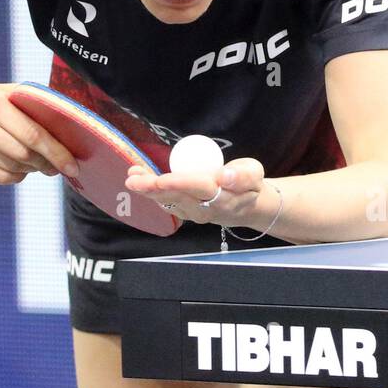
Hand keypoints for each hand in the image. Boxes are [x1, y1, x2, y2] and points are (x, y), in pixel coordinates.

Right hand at [0, 82, 80, 186]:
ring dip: (33, 170)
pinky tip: (20, 168)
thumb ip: (31, 102)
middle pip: (23, 155)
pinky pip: (0, 178)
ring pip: (13, 169)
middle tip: (59, 166)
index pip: (32, 133)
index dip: (56, 152)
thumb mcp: (2, 91)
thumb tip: (68, 121)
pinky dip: (17, 176)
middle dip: (47, 163)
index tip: (73, 164)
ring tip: (40, 164)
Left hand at [124, 157, 264, 224]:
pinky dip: (150, 191)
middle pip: (177, 198)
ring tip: (132, 175)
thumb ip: (244, 175)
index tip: (162, 179)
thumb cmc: (250, 185)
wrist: (248, 206)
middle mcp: (204, 209)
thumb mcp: (255, 174)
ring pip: (167, 201)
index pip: (199, 189)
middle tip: (134, 178)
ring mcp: (193, 213)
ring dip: (147, 189)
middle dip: (153, 189)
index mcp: (223, 198)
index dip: (179, 185)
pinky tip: (137, 178)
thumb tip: (225, 176)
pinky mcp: (185, 212)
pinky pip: (166, 202)